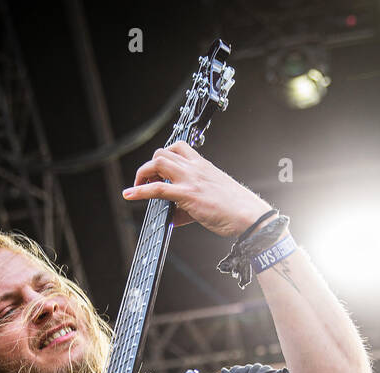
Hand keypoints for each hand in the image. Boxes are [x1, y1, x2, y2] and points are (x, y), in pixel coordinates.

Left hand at [122, 142, 271, 236]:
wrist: (250, 216)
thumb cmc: (236, 210)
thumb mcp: (212, 200)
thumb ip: (188, 206)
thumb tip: (172, 217)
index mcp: (203, 166)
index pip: (179, 148)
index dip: (164, 156)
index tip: (159, 171)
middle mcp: (195, 168)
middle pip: (163, 152)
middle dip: (150, 166)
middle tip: (148, 181)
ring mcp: (191, 179)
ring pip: (157, 163)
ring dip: (143, 173)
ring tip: (139, 187)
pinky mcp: (188, 194)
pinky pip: (158, 189)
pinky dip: (139, 191)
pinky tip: (129, 195)